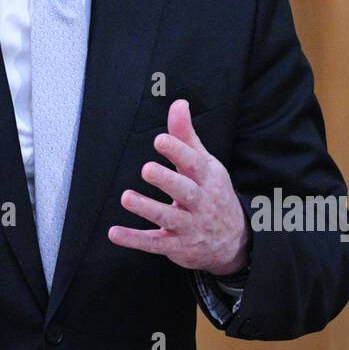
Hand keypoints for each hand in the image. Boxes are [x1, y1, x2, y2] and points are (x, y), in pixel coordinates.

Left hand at [107, 98, 247, 274]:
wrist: (234, 241)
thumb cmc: (212, 193)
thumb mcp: (204, 164)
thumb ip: (186, 136)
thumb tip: (178, 103)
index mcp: (207, 178)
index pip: (194, 163)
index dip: (178, 151)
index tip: (160, 139)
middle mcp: (201, 202)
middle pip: (185, 191)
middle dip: (166, 180)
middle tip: (147, 169)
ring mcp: (189, 226)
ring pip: (168, 218)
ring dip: (147, 209)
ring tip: (127, 198)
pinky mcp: (176, 246)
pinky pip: (155, 243)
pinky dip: (134, 239)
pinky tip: (115, 233)